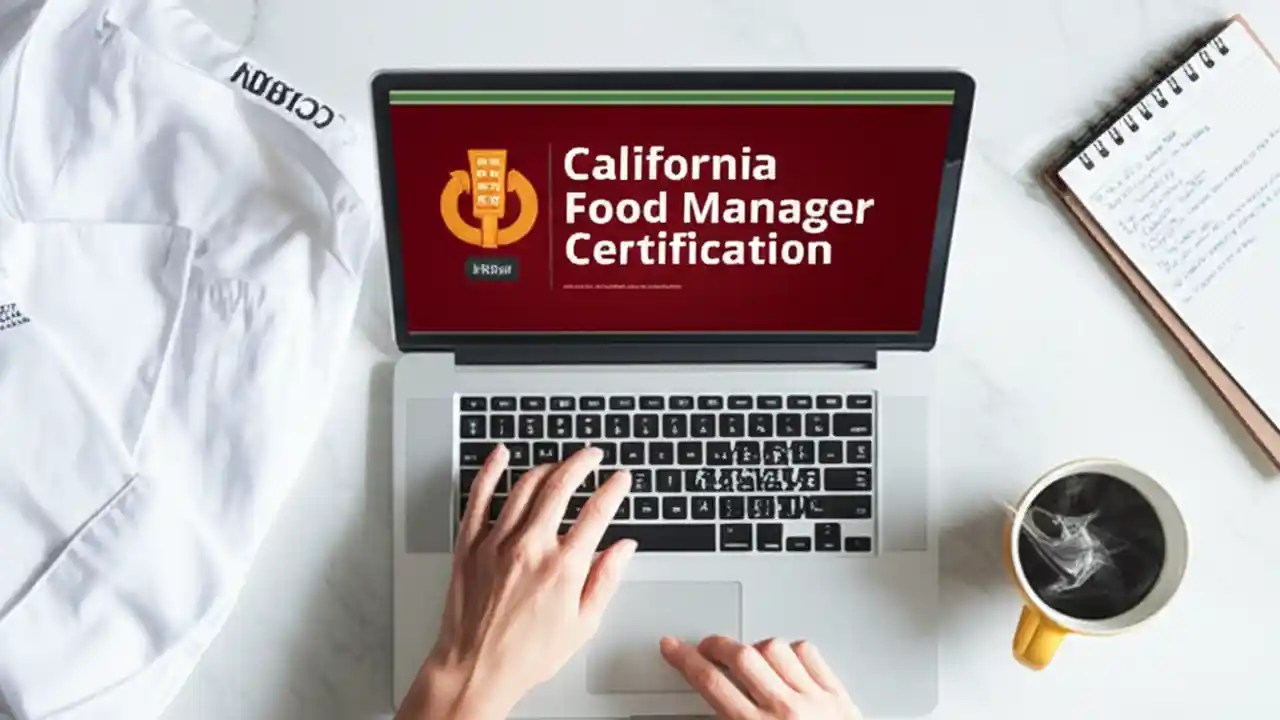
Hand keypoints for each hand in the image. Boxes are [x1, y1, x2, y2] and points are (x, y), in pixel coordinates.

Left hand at [396, 445, 636, 719]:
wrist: (475, 670)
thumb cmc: (525, 656)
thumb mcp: (582, 624)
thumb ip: (605, 580)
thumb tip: (623, 549)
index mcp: (563, 567)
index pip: (596, 512)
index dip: (613, 489)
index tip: (620, 478)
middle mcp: (530, 547)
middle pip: (560, 486)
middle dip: (581, 463)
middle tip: (592, 456)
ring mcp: (496, 542)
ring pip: (524, 486)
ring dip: (546, 467)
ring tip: (559, 463)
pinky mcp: (470, 545)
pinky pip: (478, 497)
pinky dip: (490, 471)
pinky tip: (500, 456)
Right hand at [660, 635, 862, 719]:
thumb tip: (714, 708)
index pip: (712, 683)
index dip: (686, 660)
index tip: (674, 648)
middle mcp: (785, 711)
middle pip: (741, 657)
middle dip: (715, 645)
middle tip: (705, 647)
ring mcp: (814, 700)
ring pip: (775, 649)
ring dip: (755, 648)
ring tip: (747, 656)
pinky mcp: (839, 696)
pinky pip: (810, 655)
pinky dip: (793, 652)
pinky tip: (785, 659)